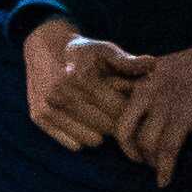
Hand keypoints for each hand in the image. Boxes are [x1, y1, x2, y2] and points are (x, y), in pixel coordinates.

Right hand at [19, 19, 151, 153]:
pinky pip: (74, 144)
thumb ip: (128, 61)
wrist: (44, 47)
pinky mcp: (38, 116)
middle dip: (118, 123)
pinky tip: (83, 122)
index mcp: (80, 77)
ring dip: (100, 132)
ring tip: (100, 116)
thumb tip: (153, 63)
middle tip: (117, 112)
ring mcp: (48, 106)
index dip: (131, 111)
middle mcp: (61, 92)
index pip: (120, 110)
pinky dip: (81, 136)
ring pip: (92, 139)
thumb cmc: (83, 52)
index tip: (132, 105)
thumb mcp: (105, 50)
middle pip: (108, 127)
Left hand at [113, 33, 191, 185]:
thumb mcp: (165, 70)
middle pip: (122, 129)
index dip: (114, 127)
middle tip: (137, 158)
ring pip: (144, 143)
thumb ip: (147, 85)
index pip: (112, 107)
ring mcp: (164, 105)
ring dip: (148, 160)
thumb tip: (136, 106)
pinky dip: (164, 168)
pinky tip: (163, 181)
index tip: (122, 139)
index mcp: (140, 80)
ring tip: (155, 167)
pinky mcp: (184, 117)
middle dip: (126, 149)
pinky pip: (168, 149)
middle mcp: (146, 93)